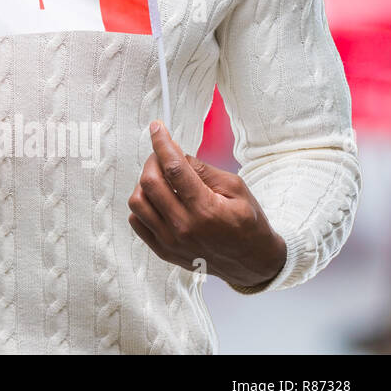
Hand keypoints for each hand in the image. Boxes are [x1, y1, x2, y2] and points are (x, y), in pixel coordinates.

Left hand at [127, 121, 286, 290]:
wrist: (253, 263)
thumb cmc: (248, 223)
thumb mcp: (235, 188)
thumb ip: (203, 170)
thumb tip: (175, 153)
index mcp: (205, 210)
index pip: (174, 168)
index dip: (162, 143)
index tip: (156, 128)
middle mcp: (184, 227)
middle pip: (149, 182)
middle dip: (153, 160)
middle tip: (163, 155)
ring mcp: (170, 242)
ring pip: (137, 202)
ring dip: (145, 183)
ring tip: (162, 179)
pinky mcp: (163, 251)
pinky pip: (137, 221)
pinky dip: (143, 205)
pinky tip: (159, 199)